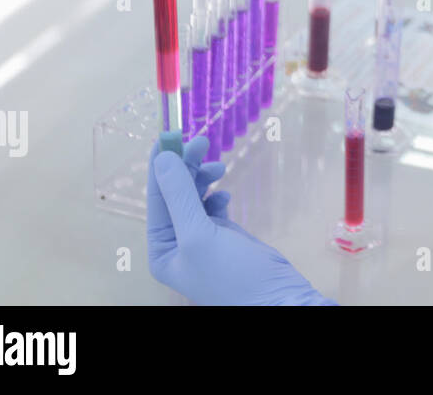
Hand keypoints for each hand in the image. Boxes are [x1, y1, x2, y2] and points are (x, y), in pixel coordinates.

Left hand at [147, 135, 335, 305]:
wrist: (276, 297)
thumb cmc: (232, 274)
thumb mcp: (200, 235)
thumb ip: (180, 196)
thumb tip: (164, 159)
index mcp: (161, 248)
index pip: (157, 199)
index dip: (162, 166)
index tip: (169, 136)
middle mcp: (176, 242)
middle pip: (175, 194)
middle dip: (186, 167)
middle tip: (201, 141)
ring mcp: (200, 238)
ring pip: (195, 196)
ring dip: (203, 178)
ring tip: (219, 165)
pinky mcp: (223, 235)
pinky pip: (212, 206)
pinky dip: (216, 195)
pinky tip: (224, 194)